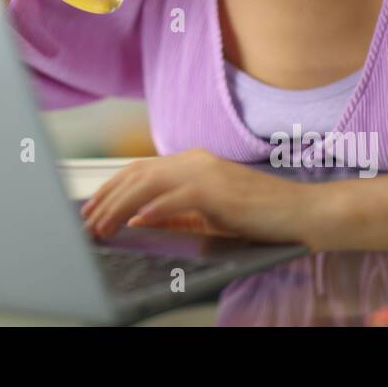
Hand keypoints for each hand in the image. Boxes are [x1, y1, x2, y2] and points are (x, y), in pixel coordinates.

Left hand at [80, 148, 327, 246]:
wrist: (301, 212)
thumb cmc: (259, 216)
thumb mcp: (209, 214)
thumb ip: (176, 213)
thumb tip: (138, 219)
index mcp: (192, 163)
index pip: (140, 170)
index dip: (111, 187)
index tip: (91, 207)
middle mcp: (195, 161)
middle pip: (137, 173)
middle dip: (106, 197)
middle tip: (86, 220)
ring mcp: (207, 172)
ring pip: (150, 183)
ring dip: (120, 206)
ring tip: (103, 225)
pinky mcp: (219, 190)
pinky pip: (179, 197)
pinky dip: (155, 208)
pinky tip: (137, 220)